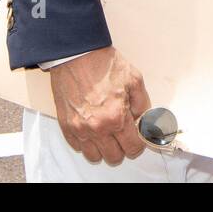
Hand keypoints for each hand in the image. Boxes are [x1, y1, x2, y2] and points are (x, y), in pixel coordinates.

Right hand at [48, 47, 151, 165]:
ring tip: (107, 133)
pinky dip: (86, 142)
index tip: (137, 136)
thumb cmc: (103, 64)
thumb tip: (146, 122)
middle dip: (122, 147)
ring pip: (95, 156)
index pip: (133, 148)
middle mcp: (98, 127)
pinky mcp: (66, 126)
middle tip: (123, 133)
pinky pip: (78, 147)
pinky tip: (92, 128)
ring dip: (103, 148)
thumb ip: (143, 105)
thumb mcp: (134, 79)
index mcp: (117, 117)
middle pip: (114, 156)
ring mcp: (80, 129)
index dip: (138, 143)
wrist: (77, 54)